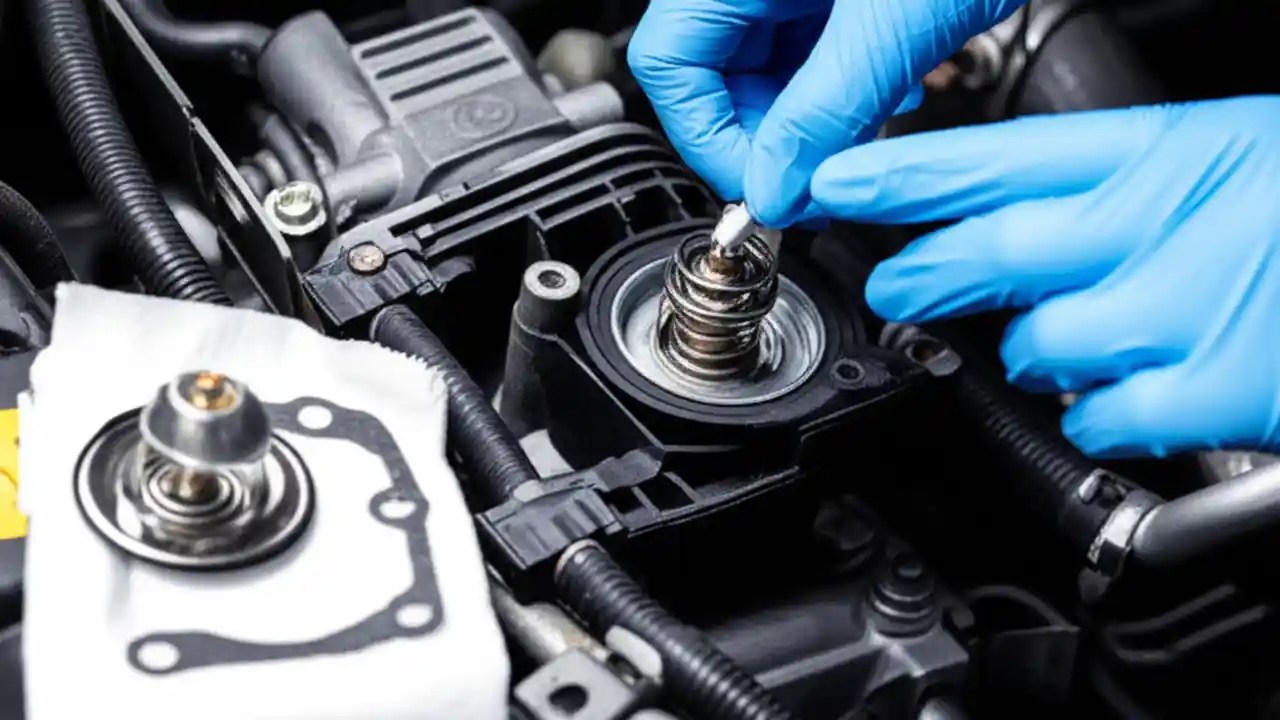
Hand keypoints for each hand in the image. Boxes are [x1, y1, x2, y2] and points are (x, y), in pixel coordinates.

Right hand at [627, 0, 1022, 224]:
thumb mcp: (891, 27)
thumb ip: (823, 116)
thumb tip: (773, 192)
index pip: (671, 63)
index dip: (711, 139)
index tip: (766, 188)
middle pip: (710, 73)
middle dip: (767, 137)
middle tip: (817, 177)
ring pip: (761, 70)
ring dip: (808, 119)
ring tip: (864, 126)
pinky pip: (805, 51)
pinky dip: (838, 89)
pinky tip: (882, 92)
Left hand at [810, 96, 1279, 457]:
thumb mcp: (1242, 152)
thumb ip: (1135, 181)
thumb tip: (1036, 214)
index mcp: (1177, 146)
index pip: (999, 153)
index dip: (904, 174)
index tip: (834, 182)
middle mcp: (1169, 219)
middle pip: (992, 250)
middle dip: (925, 274)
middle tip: (899, 286)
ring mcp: (1186, 308)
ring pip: (1037, 346)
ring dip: (1035, 354)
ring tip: (1078, 341)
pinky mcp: (1213, 393)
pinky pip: (1098, 418)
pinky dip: (1097, 416)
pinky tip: (1130, 395)